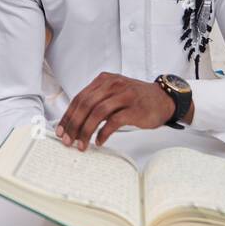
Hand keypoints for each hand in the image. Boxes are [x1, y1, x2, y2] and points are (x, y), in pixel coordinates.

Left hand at [55, 72, 180, 149]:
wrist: (163, 100)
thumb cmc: (136, 100)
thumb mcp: (114, 94)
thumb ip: (96, 102)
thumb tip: (74, 122)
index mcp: (104, 80)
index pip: (80, 98)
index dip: (68, 115)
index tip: (61, 130)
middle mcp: (113, 84)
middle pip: (86, 104)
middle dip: (74, 124)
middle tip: (68, 140)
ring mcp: (124, 95)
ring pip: (97, 112)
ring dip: (86, 130)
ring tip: (81, 144)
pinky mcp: (134, 108)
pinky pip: (114, 121)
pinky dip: (103, 133)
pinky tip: (99, 141)